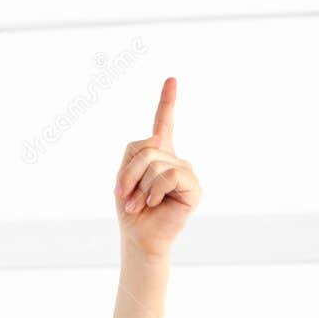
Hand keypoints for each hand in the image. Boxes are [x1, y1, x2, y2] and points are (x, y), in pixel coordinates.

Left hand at [113, 76, 199, 257]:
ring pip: (156, 163)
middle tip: (126, 197)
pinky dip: (155, 191)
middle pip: (147, 148)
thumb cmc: (132, 209)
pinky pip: (169, 176)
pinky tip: (155, 204)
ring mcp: (186, 173)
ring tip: (139, 205)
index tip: (171, 79)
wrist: (139, 238)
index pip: (163, 123)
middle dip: (129, 174)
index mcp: (159, 154)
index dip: (167, 101)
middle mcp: (176, 160)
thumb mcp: (124, 175)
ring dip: (140, 187)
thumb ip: (136, 152)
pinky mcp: (194, 188)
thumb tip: (157, 143)